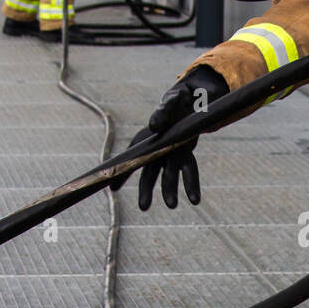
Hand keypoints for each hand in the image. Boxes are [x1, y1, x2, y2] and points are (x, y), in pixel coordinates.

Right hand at [111, 64, 227, 210]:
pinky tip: (195, 200)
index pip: (132, 158)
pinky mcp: (186, 154)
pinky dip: (192, 185)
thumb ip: (164, 110)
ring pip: (168, 175)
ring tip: (172, 206)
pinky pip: (190, 170)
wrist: (193, 101)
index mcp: (146, 139)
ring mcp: (172, 153)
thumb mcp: (172, 100)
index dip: (123, 173)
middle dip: (146, 190)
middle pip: (149, 172)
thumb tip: (153, 125)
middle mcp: (157, 149)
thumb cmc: (177, 101)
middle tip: (144, 207)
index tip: (113, 187)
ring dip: (169, 191)